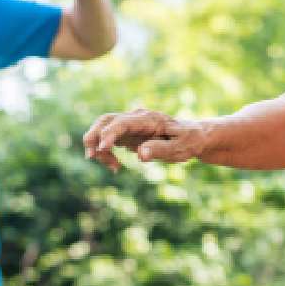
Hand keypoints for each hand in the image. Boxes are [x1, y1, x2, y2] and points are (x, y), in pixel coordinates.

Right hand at [83, 108, 209, 171]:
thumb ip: (161, 149)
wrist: (191, 137)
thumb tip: (140, 154)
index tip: (101, 149)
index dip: (109, 134)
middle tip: (92, 157)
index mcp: (148, 119)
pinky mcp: (127, 134)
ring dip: (98, 147)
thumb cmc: (188, 141)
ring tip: (113, 167)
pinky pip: (108, 140)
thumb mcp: (180, 148)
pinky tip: (115, 167)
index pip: (122, 123)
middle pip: (105, 120)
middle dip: (93, 137)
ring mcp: (129, 125)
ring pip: (103, 130)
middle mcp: (135, 118)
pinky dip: (105, 153)